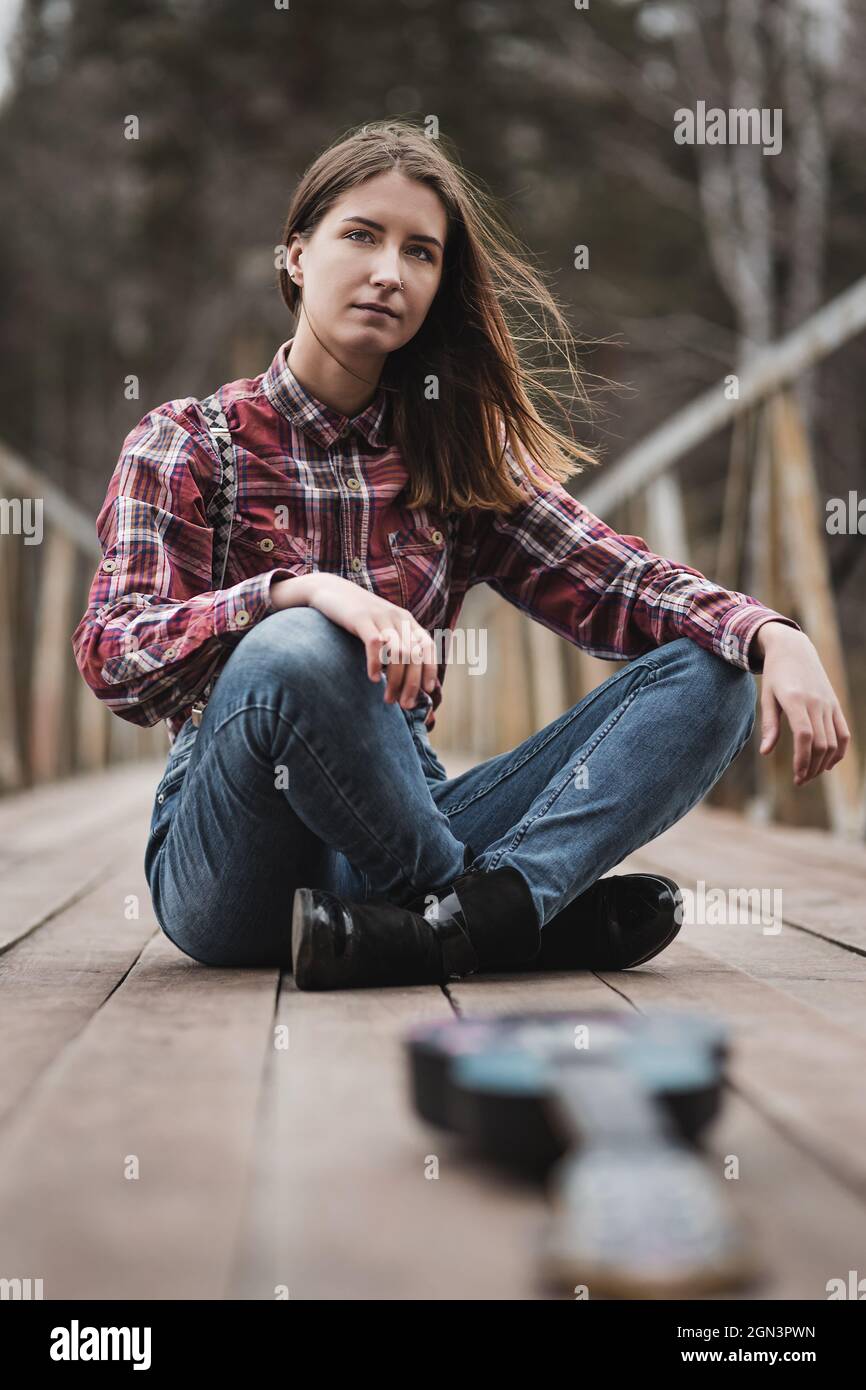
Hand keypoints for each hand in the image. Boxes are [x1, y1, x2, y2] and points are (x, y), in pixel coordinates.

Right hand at [293, 572, 437, 709]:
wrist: (330, 589)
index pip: (428, 646)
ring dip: (395, 681)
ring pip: (398, 653)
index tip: (427, 691)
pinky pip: (374, 644)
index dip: (430, 669)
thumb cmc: (357, 614)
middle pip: (413, 655)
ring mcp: (380, 617)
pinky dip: (376, 664)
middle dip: (411, 684)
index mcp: (406, 620)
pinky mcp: (361, 619)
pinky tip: (374, 678)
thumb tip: (404, 675)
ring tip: (388, 699)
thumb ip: (394, 643)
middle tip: (404, 705)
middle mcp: (397, 618)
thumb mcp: (382, 625)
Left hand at [754, 623, 849, 784]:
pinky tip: (828, 764)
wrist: (794, 648)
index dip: (802, 759)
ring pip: (834, 741)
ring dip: (824, 763)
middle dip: (812, 767)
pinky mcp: (835, 704)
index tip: (796, 776)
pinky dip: (839, 751)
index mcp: (796, 700)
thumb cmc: (775, 674)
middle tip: (800, 780)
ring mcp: (828, 704)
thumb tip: (766, 752)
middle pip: (821, 743)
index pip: (804, 736)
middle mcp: (816, 703)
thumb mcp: (766, 696)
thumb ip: (769, 724)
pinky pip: (843, 732)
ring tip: (810, 774)